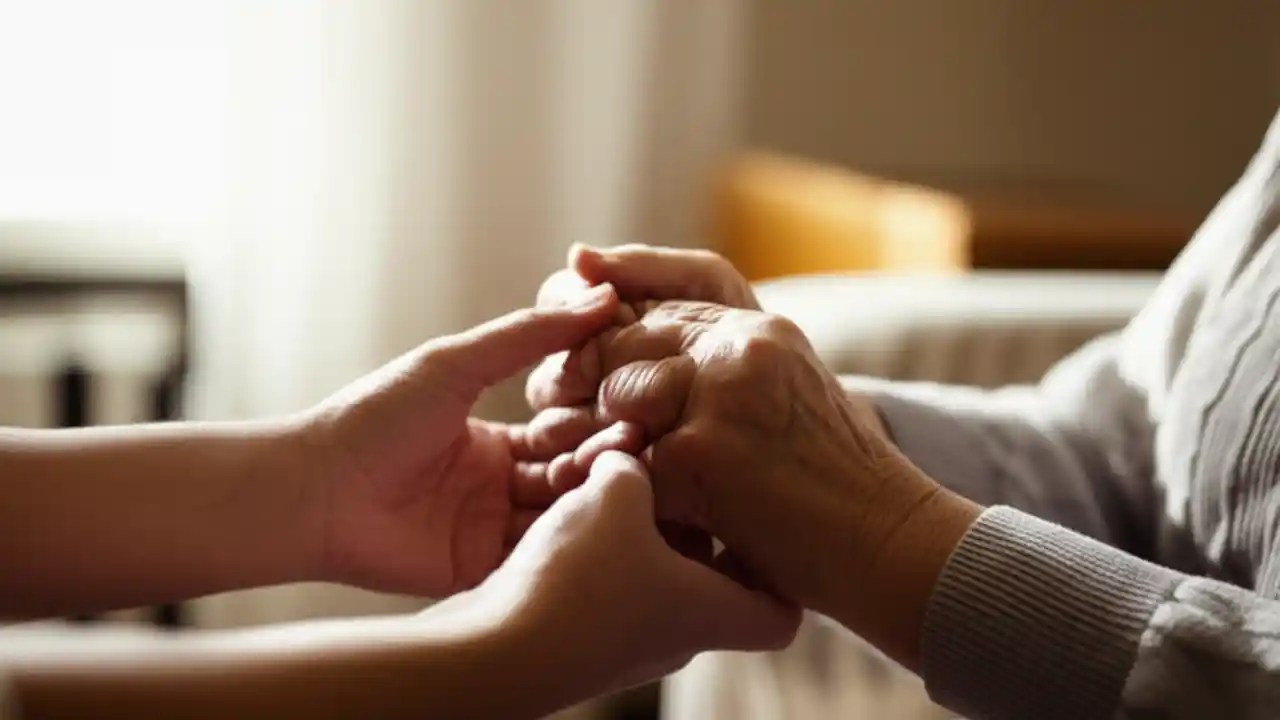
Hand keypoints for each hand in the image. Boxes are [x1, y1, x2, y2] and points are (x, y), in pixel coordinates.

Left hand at [303, 284, 635, 595]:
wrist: (317, 489)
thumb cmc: (376, 417)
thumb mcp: (457, 363)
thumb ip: (529, 334)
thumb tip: (601, 295)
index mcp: (492, 441)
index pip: (565, 432)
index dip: (597, 421)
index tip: (634, 405)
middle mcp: (498, 487)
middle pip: (571, 476)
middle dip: (604, 460)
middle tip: (635, 443)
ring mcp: (491, 531)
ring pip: (562, 517)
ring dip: (592, 497)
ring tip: (623, 478)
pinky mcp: (481, 571)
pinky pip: (539, 560)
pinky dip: (571, 543)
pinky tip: (601, 525)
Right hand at [437, 450, 799, 711]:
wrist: (493, 650)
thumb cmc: (576, 580)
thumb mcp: (617, 494)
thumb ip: (635, 462)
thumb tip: (627, 457)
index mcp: (712, 612)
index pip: (783, 611)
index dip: (782, 568)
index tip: (762, 520)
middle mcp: (676, 634)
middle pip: (711, 575)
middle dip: (692, 517)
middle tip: (674, 471)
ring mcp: (625, 640)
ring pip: (650, 569)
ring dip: (632, 523)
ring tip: (606, 477)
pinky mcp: (576, 635)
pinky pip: (602, 579)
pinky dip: (593, 542)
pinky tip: (564, 505)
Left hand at [572, 300, 980, 668]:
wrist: (889, 542)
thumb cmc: (831, 489)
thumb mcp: (783, 402)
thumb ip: (716, 372)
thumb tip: (623, 377)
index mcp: (756, 329)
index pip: (650, 308)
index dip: (601, 340)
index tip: (574, 377)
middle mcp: (740, 345)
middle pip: (621, 342)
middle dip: (582, 382)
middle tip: (559, 422)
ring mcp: (722, 393)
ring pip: (616, 397)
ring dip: (600, 441)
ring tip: (594, 476)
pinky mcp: (703, 451)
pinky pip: (626, 462)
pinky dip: (620, 495)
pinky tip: (632, 519)